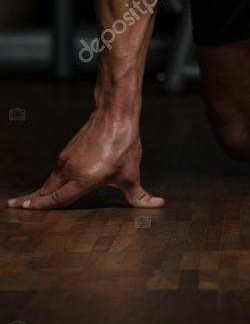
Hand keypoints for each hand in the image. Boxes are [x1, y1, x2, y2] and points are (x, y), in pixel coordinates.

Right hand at [7, 108, 164, 210]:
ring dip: (41, 190)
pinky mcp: (69, 149)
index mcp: (82, 179)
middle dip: (31, 200)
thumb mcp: (132, 173)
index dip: (39, 207)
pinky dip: (51, 179)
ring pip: (50, 180)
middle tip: (17, 206)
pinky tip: (51, 183)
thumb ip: (141, 195)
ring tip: (31, 199)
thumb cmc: (124, 142)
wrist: (115, 113)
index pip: (56, 199)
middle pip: (46, 191)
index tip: (24, 209)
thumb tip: (157, 205)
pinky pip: (56, 170)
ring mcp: (67, 158)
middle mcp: (70, 170)